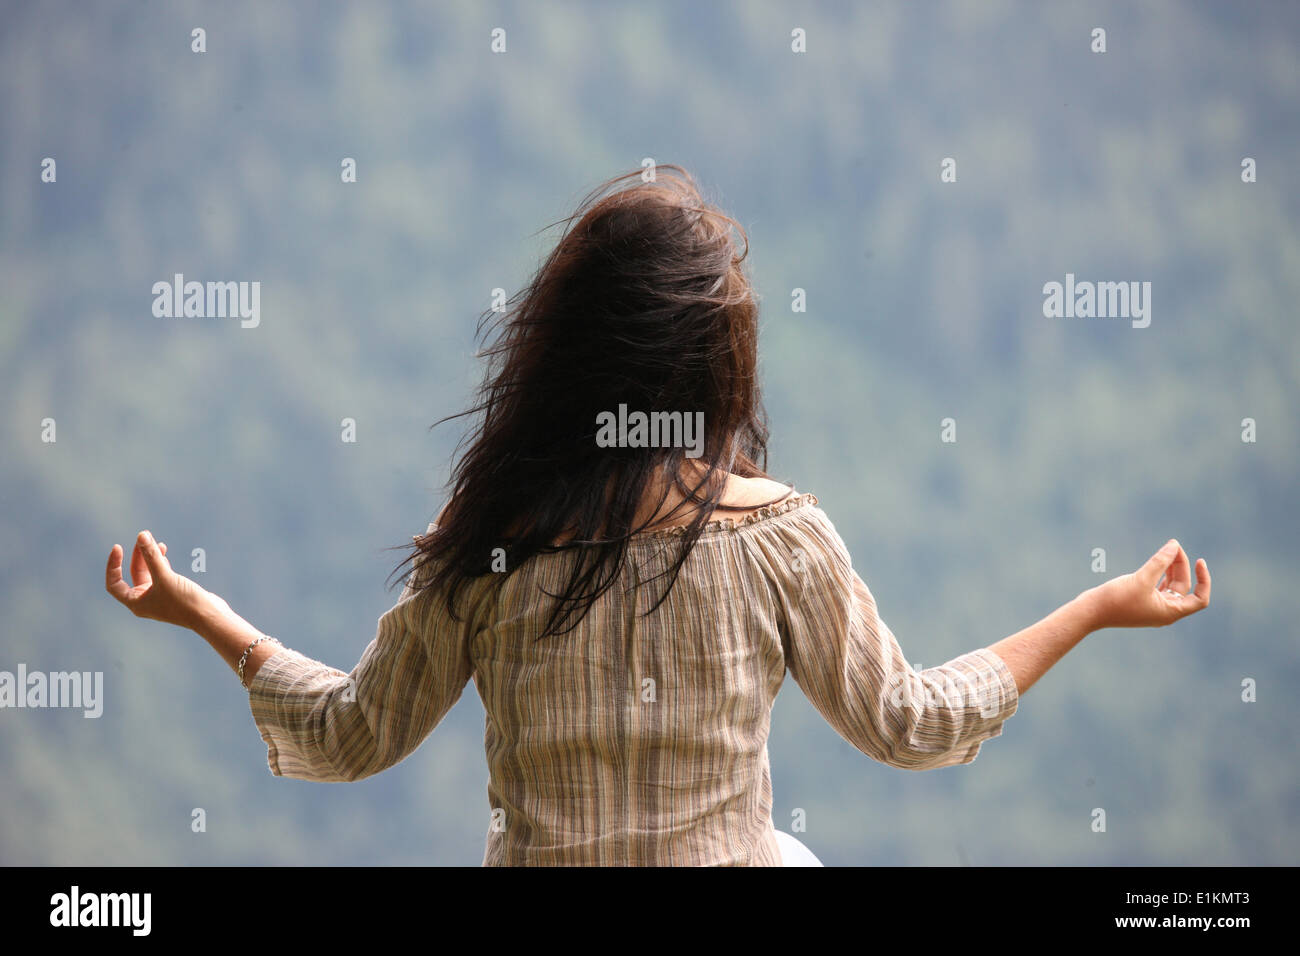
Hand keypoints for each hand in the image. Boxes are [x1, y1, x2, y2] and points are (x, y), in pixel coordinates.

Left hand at [106, 530, 217, 628]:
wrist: (209, 616)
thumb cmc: (184, 601)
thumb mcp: (165, 576)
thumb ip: (152, 556)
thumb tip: (141, 535)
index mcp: (136, 603)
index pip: (114, 583)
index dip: (113, 565)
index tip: (118, 547)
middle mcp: (145, 601)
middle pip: (134, 574)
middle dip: (138, 555)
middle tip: (144, 538)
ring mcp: (159, 597)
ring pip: (149, 572)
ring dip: (150, 557)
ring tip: (157, 542)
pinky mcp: (172, 592)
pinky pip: (160, 574)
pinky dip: (161, 562)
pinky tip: (164, 552)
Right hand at [1086, 539, 1210, 628]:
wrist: (1090, 612)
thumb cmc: (1116, 599)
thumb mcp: (1141, 579)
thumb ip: (1160, 561)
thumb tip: (1175, 545)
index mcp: (1170, 612)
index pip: (1200, 598)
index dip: (1204, 580)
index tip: (1199, 561)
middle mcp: (1164, 611)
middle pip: (1183, 586)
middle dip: (1181, 565)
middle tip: (1173, 546)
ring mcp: (1152, 606)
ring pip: (1170, 584)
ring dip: (1171, 567)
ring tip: (1168, 549)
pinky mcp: (1141, 600)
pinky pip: (1158, 585)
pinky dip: (1160, 572)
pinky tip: (1157, 561)